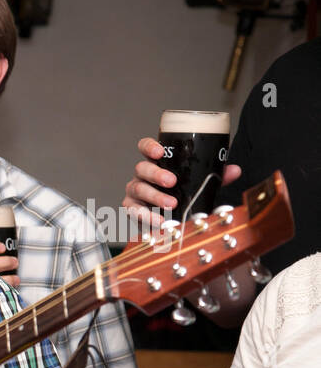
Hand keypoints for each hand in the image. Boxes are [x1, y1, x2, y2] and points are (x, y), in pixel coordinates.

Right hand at [122, 136, 241, 229]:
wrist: (171, 217)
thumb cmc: (182, 193)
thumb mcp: (199, 181)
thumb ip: (215, 175)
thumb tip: (234, 170)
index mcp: (157, 162)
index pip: (145, 147)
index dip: (149, 147)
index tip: (160, 152)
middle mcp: (143, 175)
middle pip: (141, 168)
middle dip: (156, 174)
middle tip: (172, 182)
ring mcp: (135, 191)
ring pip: (138, 188)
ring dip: (155, 196)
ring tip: (171, 204)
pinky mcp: (131, 208)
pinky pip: (133, 210)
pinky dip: (146, 216)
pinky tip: (160, 221)